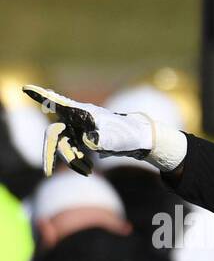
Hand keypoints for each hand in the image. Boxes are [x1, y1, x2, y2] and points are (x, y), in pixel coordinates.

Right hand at [22, 84, 185, 174]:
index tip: (26, 88)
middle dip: (51, 153)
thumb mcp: (117, 138)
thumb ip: (102, 139)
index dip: (40, 96)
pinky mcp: (81, 139)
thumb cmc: (129, 134)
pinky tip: (89, 170)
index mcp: (83, 112)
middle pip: (54, 134)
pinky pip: (72, 152)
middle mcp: (76, 119)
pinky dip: (78, 162)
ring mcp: (77, 129)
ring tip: (89, 171)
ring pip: (64, 147)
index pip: (58, 103)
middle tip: (47, 172)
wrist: (140, 139)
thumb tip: (89, 142)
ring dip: (73, 161)